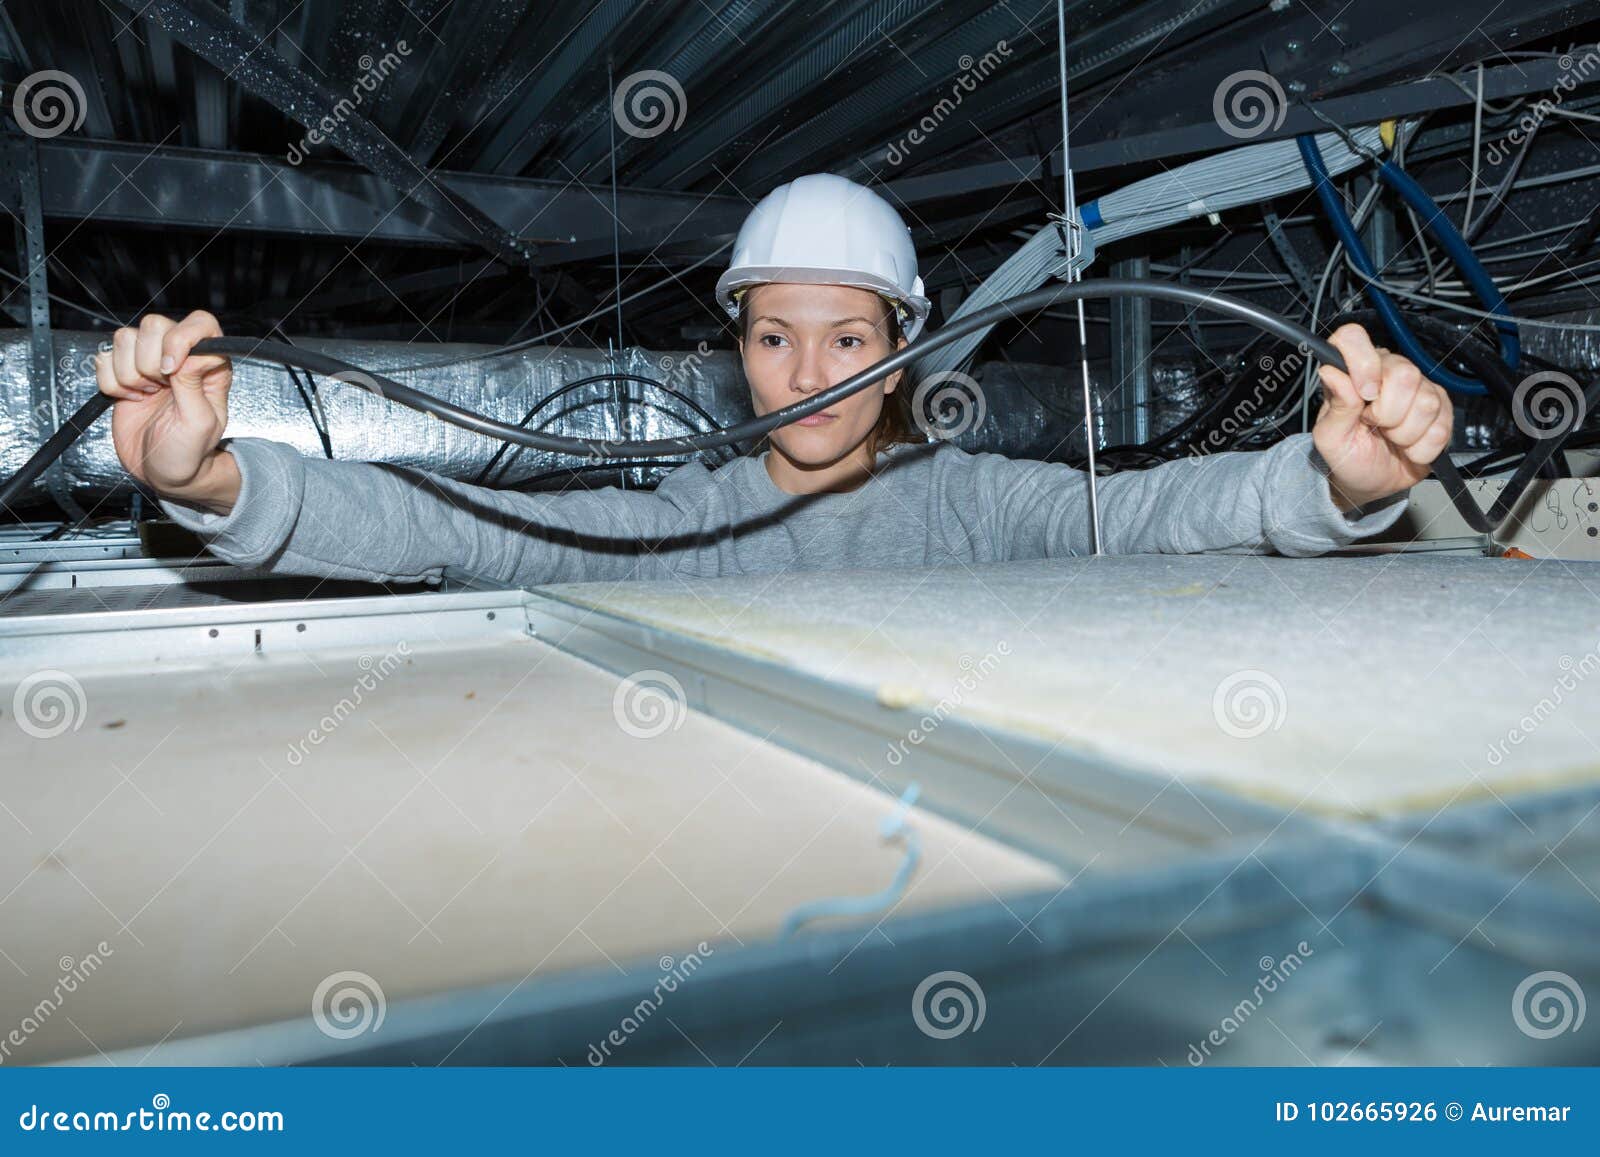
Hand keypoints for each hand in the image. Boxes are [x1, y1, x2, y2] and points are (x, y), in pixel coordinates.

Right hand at [96, 310, 238, 510]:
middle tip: (160, 390)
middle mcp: (180, 356)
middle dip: (151, 363)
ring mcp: (149, 361)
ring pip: (125, 338)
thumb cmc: (189, 451)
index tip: (171, 370)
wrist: (162, 471)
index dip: (180, 339)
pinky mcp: (122, 371)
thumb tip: (183, 355)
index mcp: (209, 364)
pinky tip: (130, 398)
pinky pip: (104, 358)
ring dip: (130, 374)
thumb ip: (193, 385)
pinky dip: (111, 383)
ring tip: (146, 396)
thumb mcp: (200, 422)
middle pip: (155, 326)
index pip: (200, 323)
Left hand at [1314, 323, 1452, 512]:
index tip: (1364, 395)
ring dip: (1404, 433)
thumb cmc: (1347, 455)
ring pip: (1426, 402)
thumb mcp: (1330, 437)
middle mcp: (1386, 372)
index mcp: (1352, 371)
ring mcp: (1418, 388)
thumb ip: (1336, 405)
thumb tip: (1331, 371)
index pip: (1353, 338)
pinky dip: (1421, 446)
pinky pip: (1442, 426)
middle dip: (1387, 413)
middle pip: (1404, 373)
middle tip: (1374, 426)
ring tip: (1390, 437)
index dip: (1363, 363)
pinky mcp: (1441, 408)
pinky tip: (1407, 446)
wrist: (1372, 482)